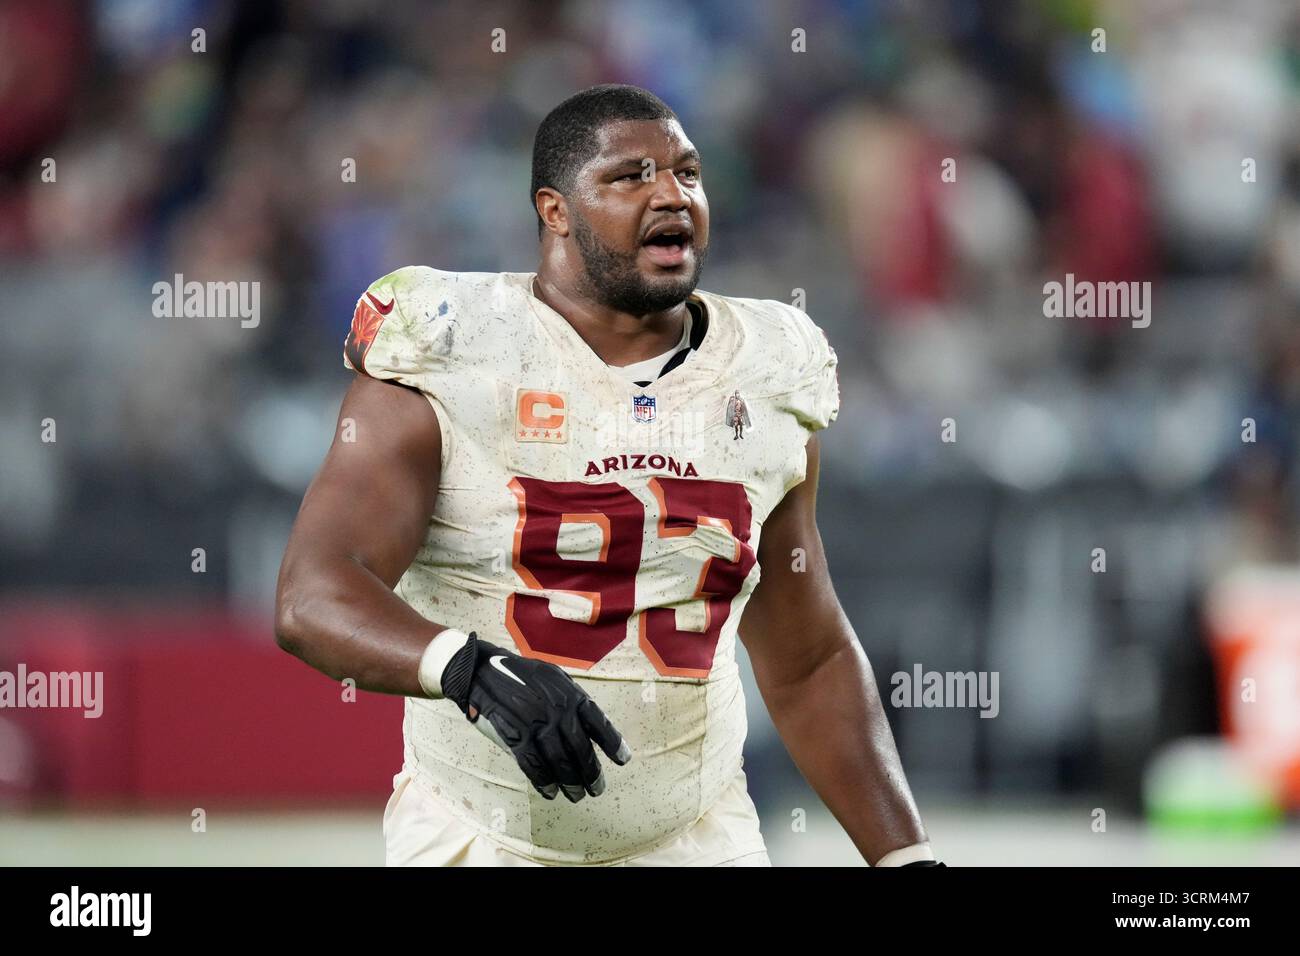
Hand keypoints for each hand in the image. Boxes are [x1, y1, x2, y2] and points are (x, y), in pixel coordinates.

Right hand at [438, 632, 631, 801]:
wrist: (483, 671)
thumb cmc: (523, 676)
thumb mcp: (555, 679)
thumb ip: (573, 701)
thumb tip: (592, 731)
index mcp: (571, 694)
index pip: (599, 723)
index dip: (614, 744)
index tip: (623, 761)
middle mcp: (557, 709)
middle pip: (581, 750)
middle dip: (591, 774)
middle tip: (596, 789)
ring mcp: (536, 723)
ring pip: (559, 762)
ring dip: (570, 783)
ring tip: (576, 796)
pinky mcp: (515, 735)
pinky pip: (534, 766)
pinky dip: (544, 782)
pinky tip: (551, 792)